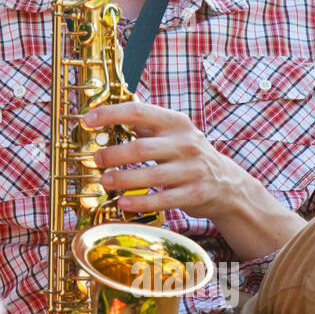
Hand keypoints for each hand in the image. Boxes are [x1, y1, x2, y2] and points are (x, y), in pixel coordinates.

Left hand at [82, 101, 251, 224]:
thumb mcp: (172, 133)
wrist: (227, 184)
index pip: (138, 111)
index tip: (87, 120)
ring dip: (123, 179)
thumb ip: (145, 125)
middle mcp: (186, 144)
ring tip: (105, 180)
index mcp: (176, 122)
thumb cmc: (188, 155)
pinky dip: (141, 202)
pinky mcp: (195, 194)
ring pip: (152, 175)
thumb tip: (105, 118)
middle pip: (142, 147)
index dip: (110, 114)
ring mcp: (193, 169)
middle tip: (96, 159)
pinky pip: (163, 199)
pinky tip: (123, 202)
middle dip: (114, 154)